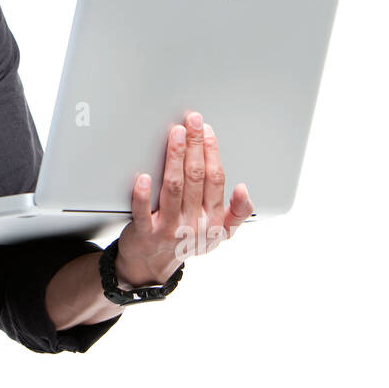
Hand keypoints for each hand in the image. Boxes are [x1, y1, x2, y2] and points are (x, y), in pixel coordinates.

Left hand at [114, 110, 252, 286]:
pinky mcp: (145, 233)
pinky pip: (143, 211)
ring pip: (174, 187)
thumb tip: (244, 190)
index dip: (212, 153)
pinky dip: (143, 194)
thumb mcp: (220, 233)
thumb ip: (237, 213)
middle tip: (192, 121)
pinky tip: (143, 176)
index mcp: (213, 221)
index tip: (207, 131)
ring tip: (175, 134)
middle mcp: (193, 224)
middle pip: (196, 178)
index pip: (216, 180)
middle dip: (195, 145)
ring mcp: (169, 228)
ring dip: (175, 158)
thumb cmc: (186, 242)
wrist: (153, 266)